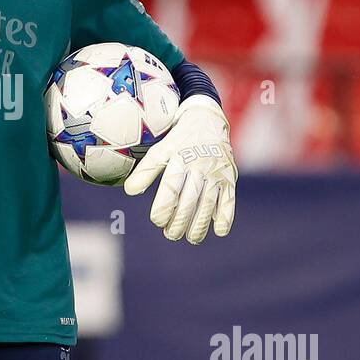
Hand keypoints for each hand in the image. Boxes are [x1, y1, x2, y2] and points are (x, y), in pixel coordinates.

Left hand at [123, 95, 236, 243]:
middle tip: (171, 234)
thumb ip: (146, 171)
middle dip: (180, 221)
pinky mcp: (230, 178)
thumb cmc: (179, 140)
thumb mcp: (160, 150)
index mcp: (180, 158)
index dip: (164, 206)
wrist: (208, 121)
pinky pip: (229, 199)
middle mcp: (200, 165)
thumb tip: (129, 191)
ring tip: (190, 238)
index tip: (157, 221)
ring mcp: (217, 173)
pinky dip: (225, 217)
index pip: (171, 186)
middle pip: (190, 198)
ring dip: (200, 224)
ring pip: (209, 202)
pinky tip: (219, 231)